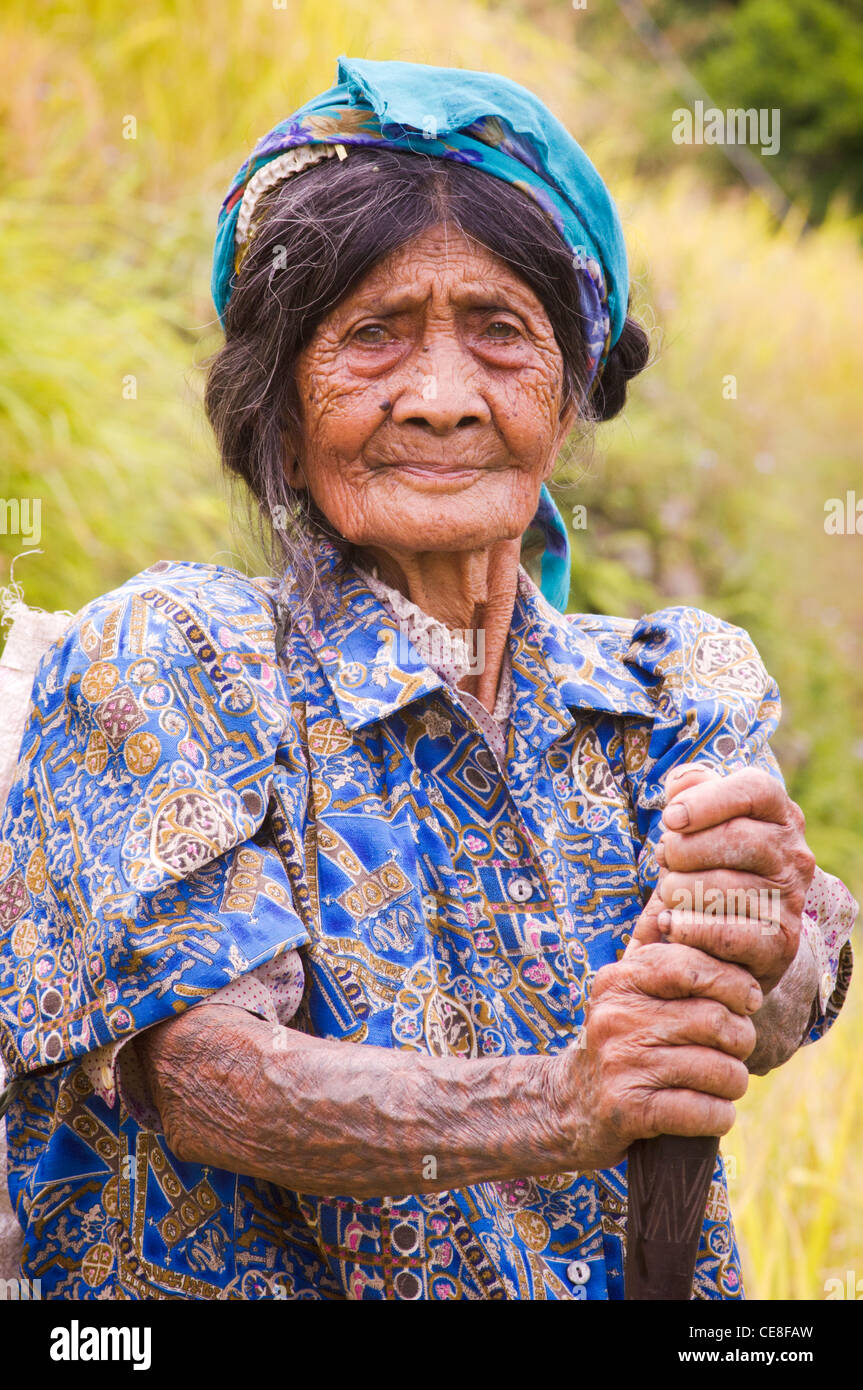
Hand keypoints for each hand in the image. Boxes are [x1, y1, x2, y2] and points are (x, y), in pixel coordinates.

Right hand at [547, 941, 759, 1169]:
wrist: (569, 1104)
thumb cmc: (619, 1041)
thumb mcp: (626, 990)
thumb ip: (657, 951)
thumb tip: (670, 904)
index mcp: (620, 981)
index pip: (691, 967)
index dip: (733, 982)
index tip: (748, 1000)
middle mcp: (617, 1017)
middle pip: (715, 1020)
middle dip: (742, 1039)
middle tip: (736, 1049)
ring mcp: (620, 1063)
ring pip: (718, 1070)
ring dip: (734, 1082)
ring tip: (724, 1082)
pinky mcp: (629, 1109)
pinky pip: (703, 1111)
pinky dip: (720, 1116)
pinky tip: (711, 1112)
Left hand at [633, 765, 815, 994]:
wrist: (737, 936)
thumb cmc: (711, 865)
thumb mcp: (701, 823)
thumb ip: (691, 792)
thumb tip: (680, 782)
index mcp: (778, 814)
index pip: (755, 789)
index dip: (708, 799)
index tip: (671, 817)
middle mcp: (793, 855)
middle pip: (738, 837)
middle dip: (686, 848)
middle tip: (664, 858)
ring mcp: (791, 901)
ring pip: (729, 887)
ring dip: (681, 889)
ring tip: (667, 893)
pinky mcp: (779, 944)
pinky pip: (729, 934)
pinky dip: (690, 928)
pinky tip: (669, 922)